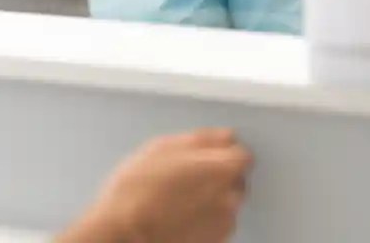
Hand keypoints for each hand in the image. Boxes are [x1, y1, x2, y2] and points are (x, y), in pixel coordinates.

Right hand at [57, 128, 252, 242]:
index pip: (243, 154)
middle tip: (187, 176)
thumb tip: (225, 136)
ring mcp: (225, 222)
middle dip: (218, 175)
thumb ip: (200, 139)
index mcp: (221, 168)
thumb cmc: (138, 188)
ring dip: (212, 196)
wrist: (126, 232)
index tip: (207, 155)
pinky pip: (217, 221)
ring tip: (179, 198)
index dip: (223, 152)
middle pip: (236, 178)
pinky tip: (181, 214)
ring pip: (226, 201)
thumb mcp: (161, 148)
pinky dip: (206, 216)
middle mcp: (231, 196)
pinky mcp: (216, 239)